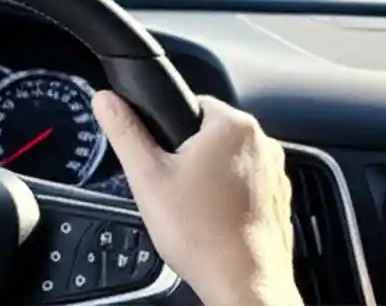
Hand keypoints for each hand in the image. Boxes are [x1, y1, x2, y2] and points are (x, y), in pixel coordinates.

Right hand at [92, 91, 299, 305]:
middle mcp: (263, 143)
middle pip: (210, 135)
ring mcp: (276, 173)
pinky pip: (246, 187)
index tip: (162, 159)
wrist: (242, 284)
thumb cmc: (202, 235)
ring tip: (195, 210)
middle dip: (188, 158)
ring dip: (210, 179)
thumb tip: (106, 101)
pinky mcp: (279, 199)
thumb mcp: (147, 177)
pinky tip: (214, 222)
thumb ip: (124, 132)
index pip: (192, 103)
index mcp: (232, 125)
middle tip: (174, 189)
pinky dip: (229, 200)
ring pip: (228, 162)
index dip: (168, 131)